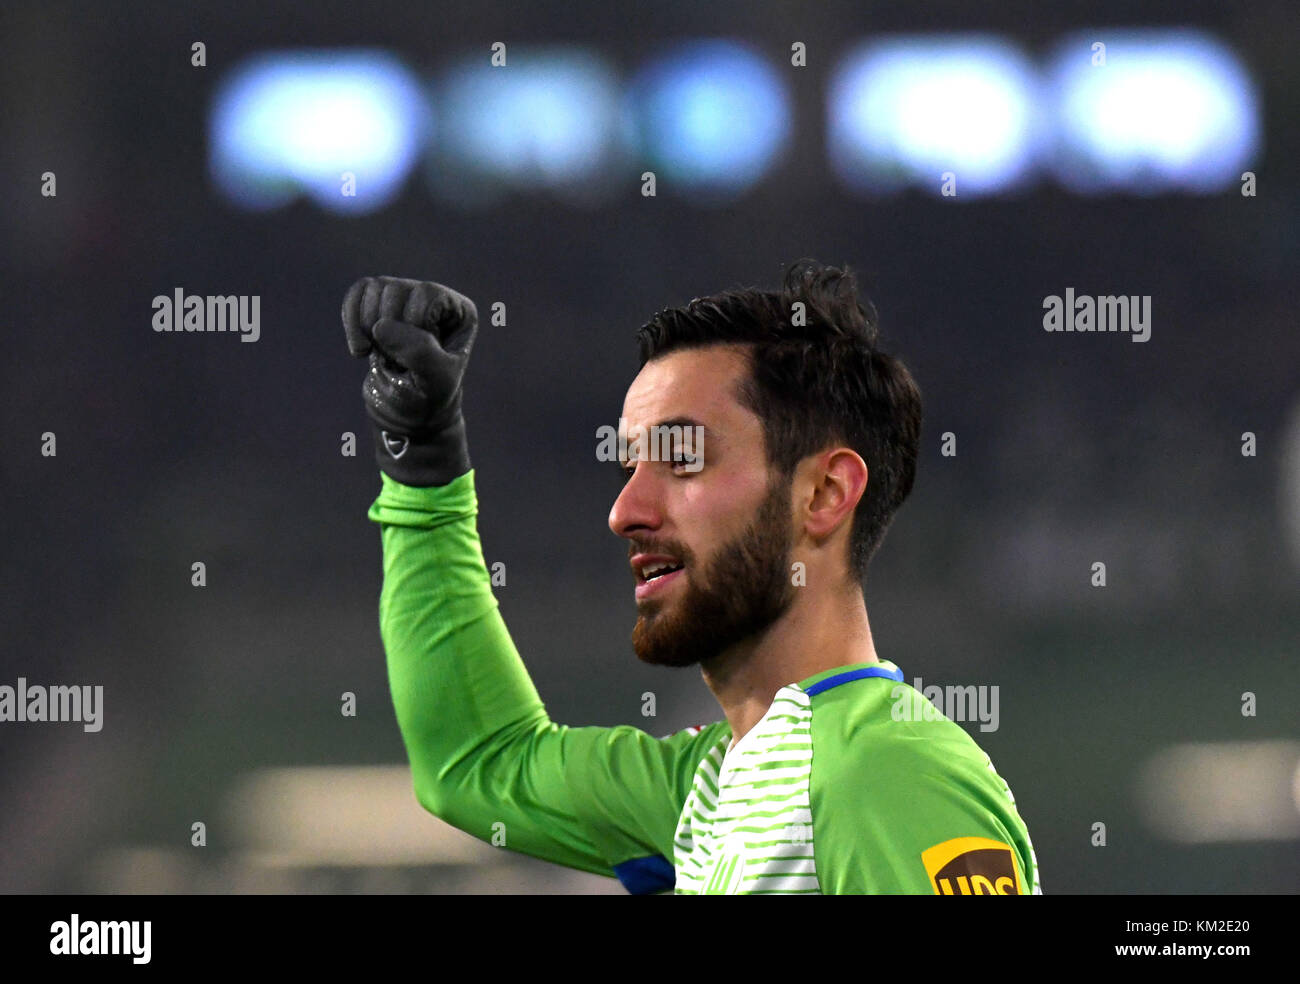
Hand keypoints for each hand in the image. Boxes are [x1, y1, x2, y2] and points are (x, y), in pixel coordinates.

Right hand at [342, 276, 478, 485]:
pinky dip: (351, 318)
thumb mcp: (436, 380)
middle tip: (393, 360)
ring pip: (375, 288)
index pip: (428, 293)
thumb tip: (381, 326)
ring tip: (377, 355)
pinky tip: (359, 348)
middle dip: (388, 328)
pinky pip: (357, 292)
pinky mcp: (377, 307)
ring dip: (368, 326)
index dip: (412, 323)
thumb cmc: (431, 396)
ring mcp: (404, 299)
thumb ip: (418, 353)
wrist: (408, 411)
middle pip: (398, 289)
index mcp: (458, 312)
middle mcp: (432, 299)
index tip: (411, 356)